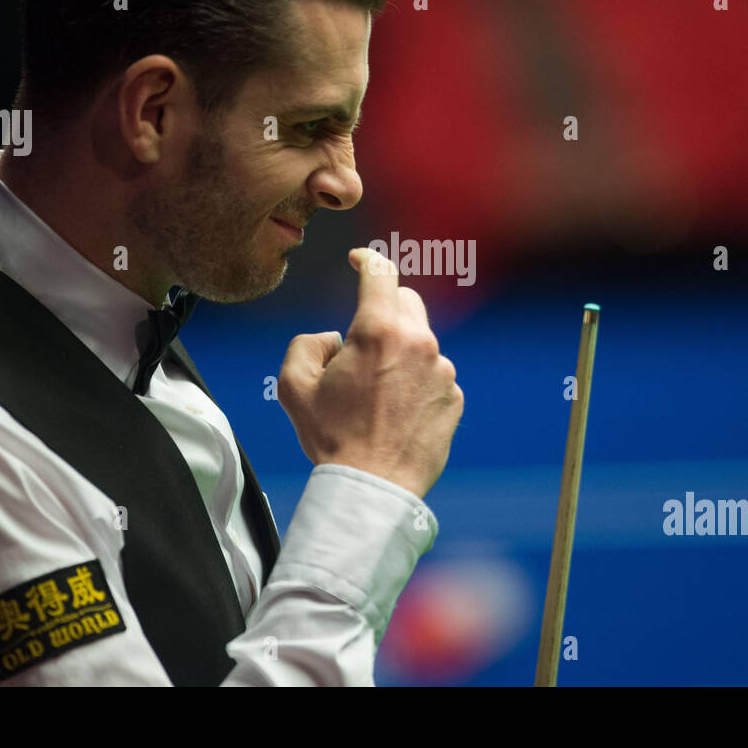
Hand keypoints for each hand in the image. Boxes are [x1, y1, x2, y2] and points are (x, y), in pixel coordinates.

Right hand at [277, 248, 462, 498]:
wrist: (374, 487)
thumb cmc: (332, 438)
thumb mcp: (293, 386)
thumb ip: (306, 344)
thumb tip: (333, 339)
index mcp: (379, 332)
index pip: (380, 273)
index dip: (367, 260)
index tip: (358, 260)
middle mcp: (419, 344)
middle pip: (406, 302)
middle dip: (384, 311)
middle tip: (361, 343)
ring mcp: (443, 372)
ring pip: (420, 343)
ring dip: (400, 354)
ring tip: (374, 396)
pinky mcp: (454, 398)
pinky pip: (434, 376)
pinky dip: (416, 383)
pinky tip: (395, 414)